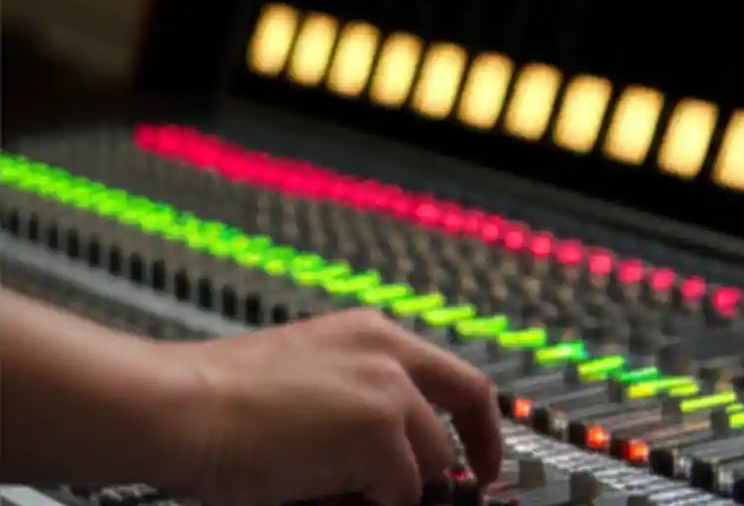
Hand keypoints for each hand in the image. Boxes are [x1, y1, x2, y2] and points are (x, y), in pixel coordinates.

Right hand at [166, 310, 502, 505]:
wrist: (177, 406)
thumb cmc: (218, 400)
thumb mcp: (311, 385)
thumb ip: (363, 406)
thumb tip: (401, 467)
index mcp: (372, 335)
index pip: (457, 377)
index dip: (481, 424)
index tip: (485, 458)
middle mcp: (390, 353)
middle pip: (458, 419)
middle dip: (447, 466)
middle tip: (437, 494)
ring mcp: (389, 392)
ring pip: (428, 463)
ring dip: (394, 488)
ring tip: (335, 490)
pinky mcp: (378, 434)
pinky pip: (398, 492)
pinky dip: (370, 504)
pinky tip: (323, 494)